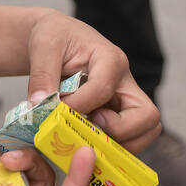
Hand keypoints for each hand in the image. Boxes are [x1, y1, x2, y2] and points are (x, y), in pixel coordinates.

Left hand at [23, 10, 160, 154]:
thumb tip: (39, 104)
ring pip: (146, 130)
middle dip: (119, 131)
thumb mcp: (43, 46)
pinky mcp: (118, 113)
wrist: (58, 39)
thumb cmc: (54, 37)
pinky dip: (111, 147)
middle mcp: (125, 81)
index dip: (79, 105)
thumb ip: (41, 74)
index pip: (103, 88)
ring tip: (87, 141)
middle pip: (147, 115)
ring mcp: (125, 99)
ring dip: (119, 144)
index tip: (56, 110)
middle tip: (88, 130)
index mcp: (110, 58)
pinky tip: (84, 143)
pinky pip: (129, 137)